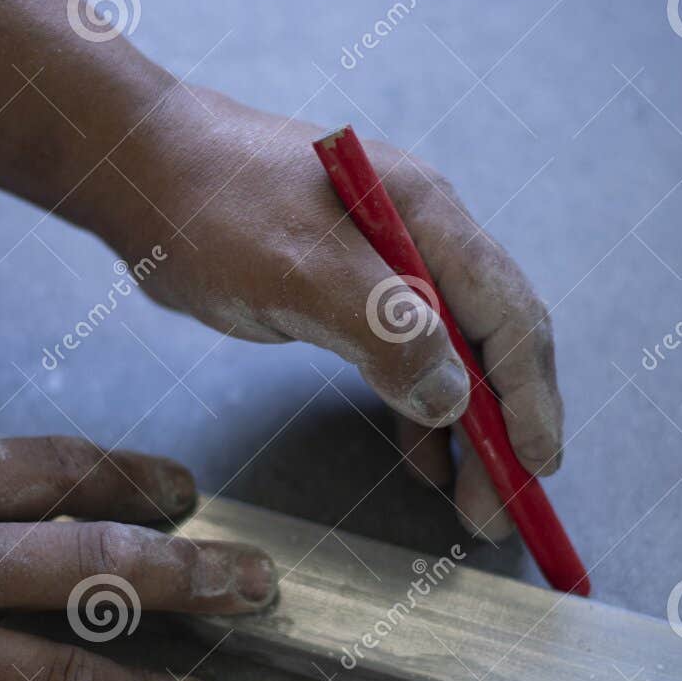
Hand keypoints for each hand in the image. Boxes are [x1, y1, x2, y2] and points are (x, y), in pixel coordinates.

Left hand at [111, 86, 563, 540]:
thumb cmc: (214, 208)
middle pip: (494, 341)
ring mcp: (388, 266)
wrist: (144, 171)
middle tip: (502, 510)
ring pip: (455, 357)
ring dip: (470, 430)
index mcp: (428, 216)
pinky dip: (424, 412)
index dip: (531, 396)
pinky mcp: (351, 293)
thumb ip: (382, 328)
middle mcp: (423, 238)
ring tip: (473, 504)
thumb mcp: (296, 271)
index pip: (509, 315)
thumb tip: (454, 396)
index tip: (537, 466)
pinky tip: (426, 459)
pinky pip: (409, 360)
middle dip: (508, 427)